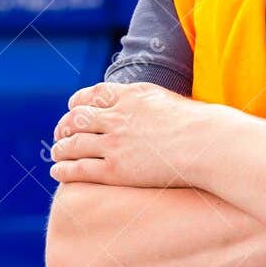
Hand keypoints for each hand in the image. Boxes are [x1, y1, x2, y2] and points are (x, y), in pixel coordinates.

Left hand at [48, 80, 213, 188]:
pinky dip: (63, 169)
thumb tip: (152, 108)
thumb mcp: (171, 102)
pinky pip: (79, 169)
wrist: (208, 145)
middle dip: (65, 126)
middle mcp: (118, 116)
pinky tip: (57, 172)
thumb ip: (151, 103)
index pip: (93, 94)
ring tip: (58, 153)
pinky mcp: (115, 170)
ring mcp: (114, 143)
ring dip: (61, 148)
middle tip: (60, 134)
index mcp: (132, 96)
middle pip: (78, 119)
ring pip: (73, 144)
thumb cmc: (202, 125)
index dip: (78, 102)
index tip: (73, 107)